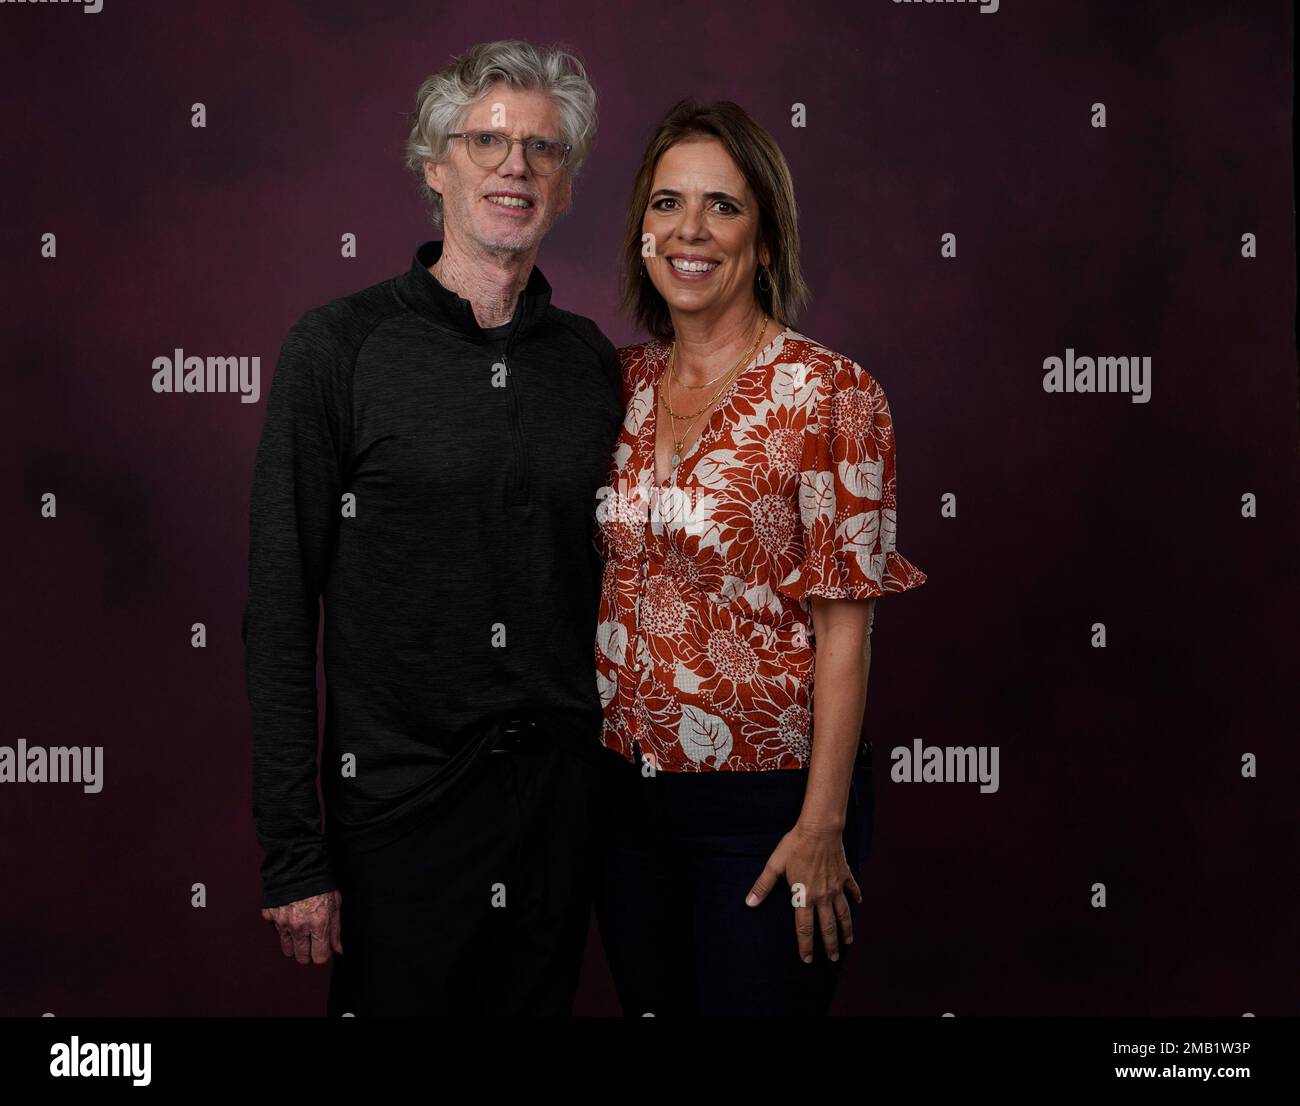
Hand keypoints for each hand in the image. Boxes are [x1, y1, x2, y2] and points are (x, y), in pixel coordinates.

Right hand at [260, 890, 342, 964]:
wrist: (298, 863)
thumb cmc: (321, 883)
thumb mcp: (335, 904)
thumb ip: (336, 930)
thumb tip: (339, 950)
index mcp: (318, 923)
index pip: (319, 958)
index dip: (322, 954)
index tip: (323, 948)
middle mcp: (298, 926)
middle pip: (302, 958)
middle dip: (308, 953)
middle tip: (312, 941)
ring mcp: (281, 921)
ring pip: (287, 949)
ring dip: (295, 943)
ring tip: (301, 930)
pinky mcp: (269, 915)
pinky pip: (275, 930)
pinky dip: (282, 926)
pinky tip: (289, 913)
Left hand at [745, 823, 861, 963]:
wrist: (820, 829)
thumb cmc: (795, 846)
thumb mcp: (775, 865)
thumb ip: (763, 886)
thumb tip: (749, 903)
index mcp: (804, 896)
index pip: (805, 928)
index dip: (806, 945)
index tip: (808, 959)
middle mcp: (823, 896)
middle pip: (828, 926)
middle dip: (830, 945)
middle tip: (833, 958)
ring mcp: (836, 887)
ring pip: (844, 914)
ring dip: (846, 929)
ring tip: (848, 941)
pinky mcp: (845, 875)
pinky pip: (852, 890)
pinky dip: (856, 898)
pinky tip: (859, 904)